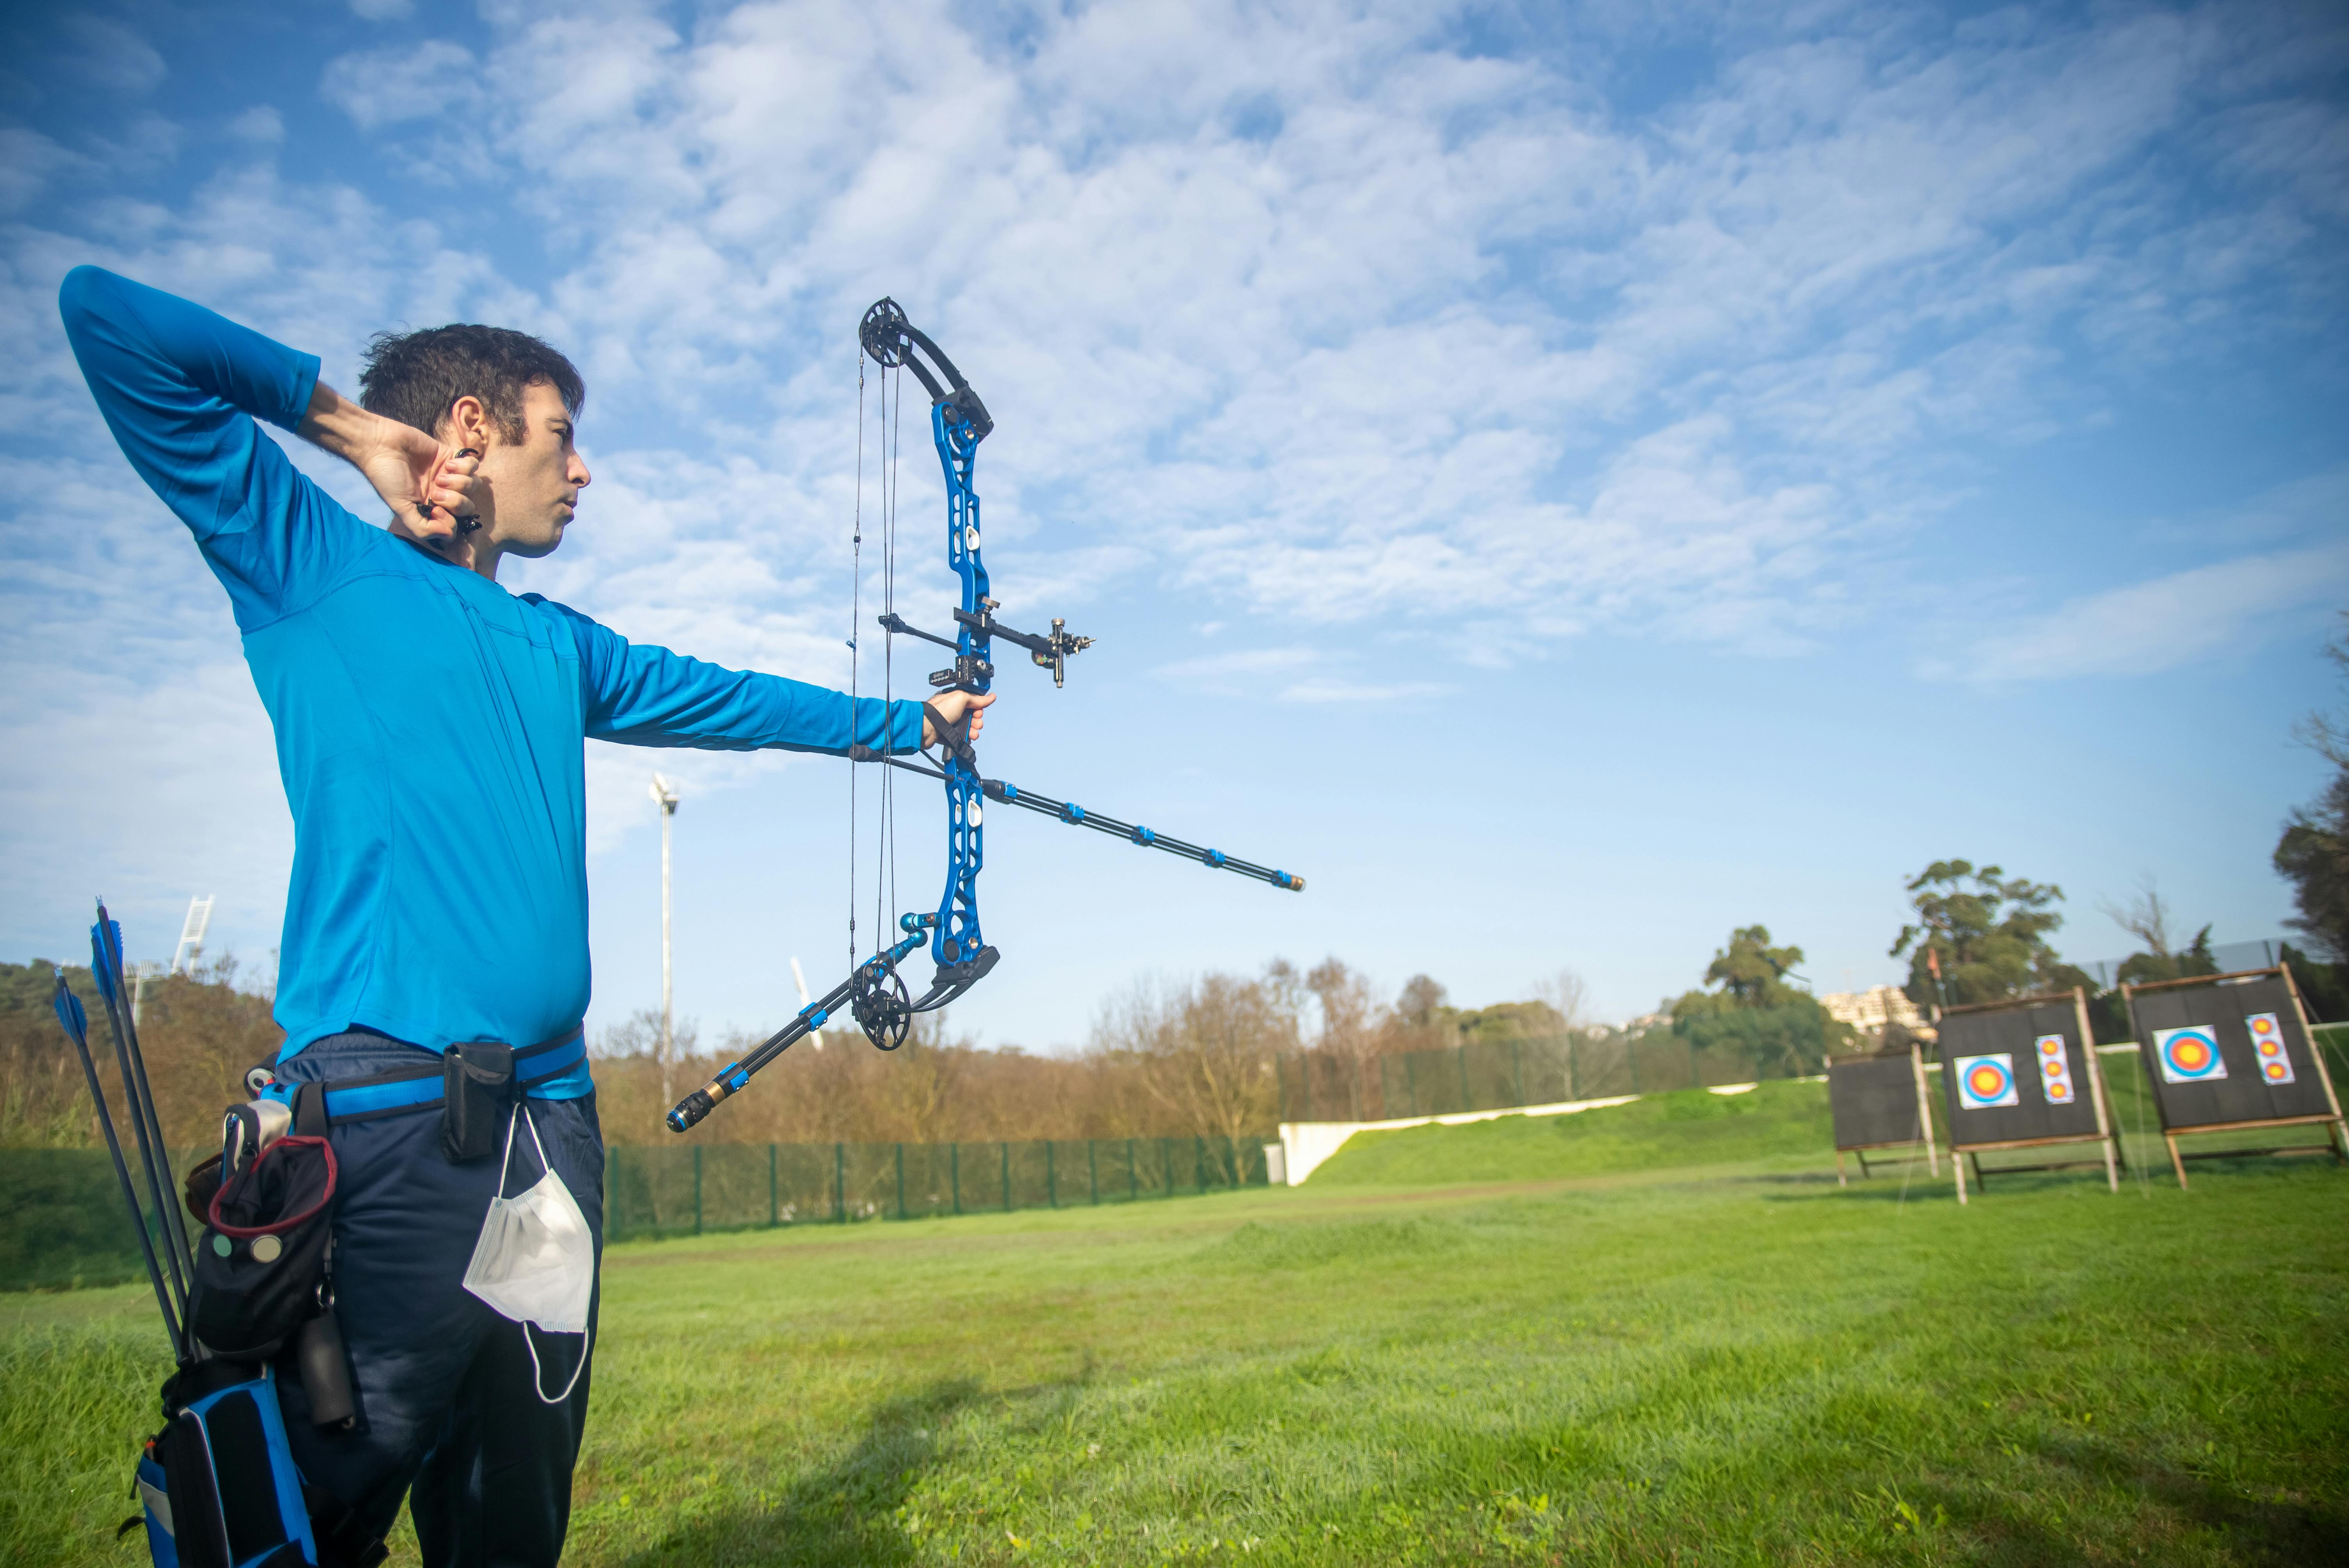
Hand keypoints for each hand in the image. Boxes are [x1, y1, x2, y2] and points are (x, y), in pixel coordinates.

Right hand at [297, 381, 483, 561]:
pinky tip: (448, 464)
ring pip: (474, 486)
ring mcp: (449, 476)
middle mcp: (442, 494)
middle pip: (468, 507)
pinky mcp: (452, 456)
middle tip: (436, 492)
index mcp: (430, 509)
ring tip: (440, 477)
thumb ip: (422, 527)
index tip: (436, 510)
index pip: (455, 524)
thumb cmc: (387, 477)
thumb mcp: (400, 508)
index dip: (451, 520)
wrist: (381, 445)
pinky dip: (465, 467)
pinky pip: (473, 466)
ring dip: (460, 483)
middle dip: (456, 501)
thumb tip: (448, 535)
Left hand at [922, 687, 995, 748]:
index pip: (972, 703)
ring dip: (973, 731)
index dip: (978, 709)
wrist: (925, 727)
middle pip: (971, 717)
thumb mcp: (961, 698)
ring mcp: (949, 723)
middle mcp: (952, 710)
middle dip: (977, 722)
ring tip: (972, 734)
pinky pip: (959, 737)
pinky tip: (967, 738)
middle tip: (975, 723)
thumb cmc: (938, 711)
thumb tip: (991, 697)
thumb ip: (977, 699)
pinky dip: (965, 739)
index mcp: (955, 699)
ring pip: (966, 728)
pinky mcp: (946, 734)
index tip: (978, 713)